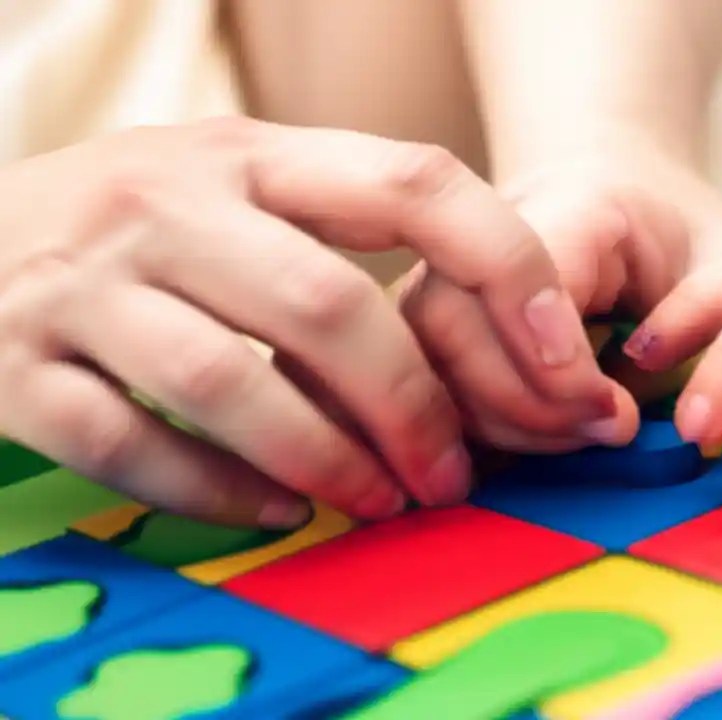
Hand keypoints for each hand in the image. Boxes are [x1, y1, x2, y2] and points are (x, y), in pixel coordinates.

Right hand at [0, 118, 611, 525]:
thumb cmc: (144, 226)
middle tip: (453, 475)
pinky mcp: (20, 370)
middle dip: (414, 406)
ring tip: (383, 500)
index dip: (507, 268)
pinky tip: (281, 511)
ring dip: (330, 460)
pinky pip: (135, 446)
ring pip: (233, 383)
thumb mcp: (238, 188)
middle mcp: (168, 204)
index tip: (565, 360)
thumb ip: (343, 234)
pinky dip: (221, 492)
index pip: (412, 182)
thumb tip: (497, 336)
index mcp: (250, 154)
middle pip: (329, 307)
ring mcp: (85, 284)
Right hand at [398, 141, 721, 451]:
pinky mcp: (418, 324)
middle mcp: (473, 233)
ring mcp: (433, 276)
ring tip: (577, 435)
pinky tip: (535, 440)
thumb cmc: (675, 236)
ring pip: (421, 364)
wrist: (618, 194)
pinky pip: (418, 388)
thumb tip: (684, 417)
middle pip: (449, 327)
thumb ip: (715, 323)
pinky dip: (473, 433)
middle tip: (607, 428)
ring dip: (501, 427)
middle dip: (528, 406)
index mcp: (565, 205)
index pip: (519, 279)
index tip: (616, 407)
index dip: (555, 364)